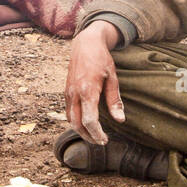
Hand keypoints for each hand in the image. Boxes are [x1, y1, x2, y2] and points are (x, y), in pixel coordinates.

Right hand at [65, 20, 124, 145]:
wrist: (85, 44)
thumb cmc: (101, 59)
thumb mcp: (113, 78)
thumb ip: (115, 100)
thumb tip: (120, 120)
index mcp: (87, 90)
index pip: (89, 120)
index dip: (97, 134)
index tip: (105, 140)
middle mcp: (74, 93)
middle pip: (77, 124)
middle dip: (88, 136)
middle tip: (101, 142)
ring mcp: (68, 92)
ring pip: (70, 119)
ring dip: (81, 131)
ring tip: (94, 136)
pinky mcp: (66, 91)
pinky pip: (68, 112)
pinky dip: (76, 121)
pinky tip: (86, 124)